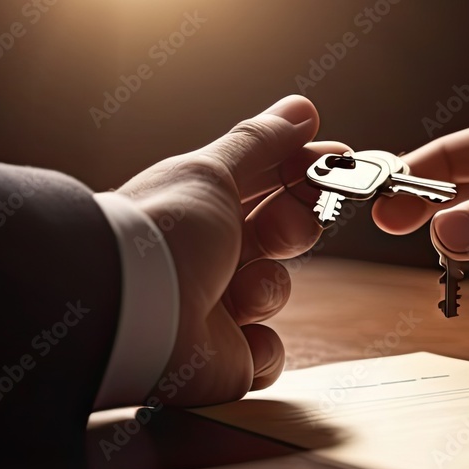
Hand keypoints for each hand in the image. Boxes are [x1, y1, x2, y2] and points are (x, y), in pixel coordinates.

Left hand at [117, 95, 346, 405]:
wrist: (130, 313)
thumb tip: (300, 109)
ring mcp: (216, 306)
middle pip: (277, 233)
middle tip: (289, 226)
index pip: (264, 179)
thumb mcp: (212, 171)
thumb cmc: (163, 234)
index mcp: (203, 205)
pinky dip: (258, 348)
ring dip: (267, 287)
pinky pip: (266, 354)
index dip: (302, 169)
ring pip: (274, 291)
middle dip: (292, 226)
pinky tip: (234, 335)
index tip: (338, 160)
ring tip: (242, 291)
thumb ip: (261, 142)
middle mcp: (208, 253)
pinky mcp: (224, 359)